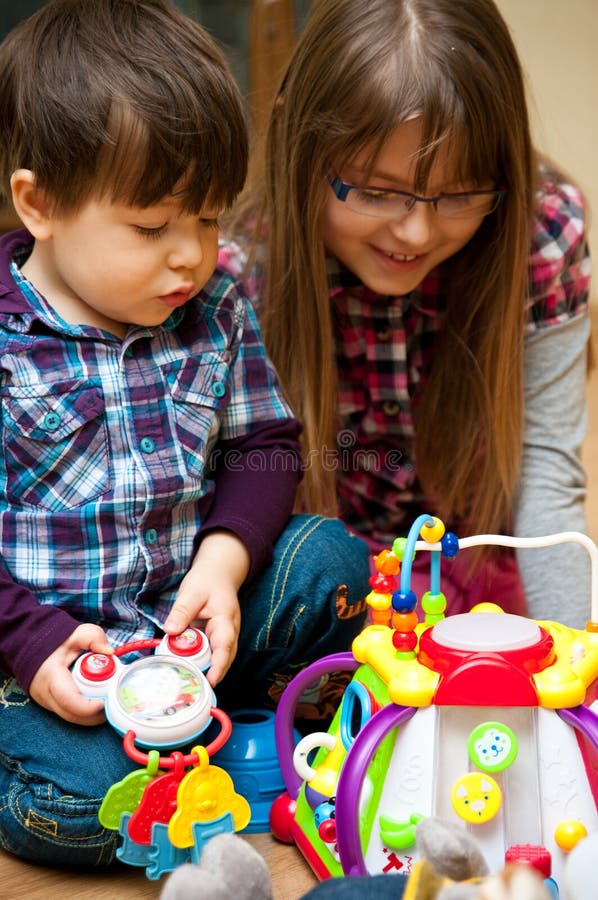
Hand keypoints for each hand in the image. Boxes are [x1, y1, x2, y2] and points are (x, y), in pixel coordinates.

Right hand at [29, 623, 113, 724]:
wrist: (31, 647)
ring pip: (71, 717)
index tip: (104, 702)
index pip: (68, 700)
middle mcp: (46, 694)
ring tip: (108, 703)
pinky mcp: (50, 705)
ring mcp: (46, 702)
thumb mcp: (76, 633)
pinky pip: (68, 714)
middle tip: (113, 704)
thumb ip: (94, 637)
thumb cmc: (55, 642)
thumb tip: (109, 651)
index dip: (87, 707)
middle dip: (94, 715)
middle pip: (72, 715)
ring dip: (90, 716)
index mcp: (51, 677)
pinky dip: (83, 712)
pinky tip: (96, 702)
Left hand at [163, 531, 249, 686]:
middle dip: (213, 675)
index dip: (219, 665)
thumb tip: (171, 631)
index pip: (225, 646)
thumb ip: (182, 611)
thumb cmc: (208, 580)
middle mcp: (229, 632)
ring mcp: (223, 636)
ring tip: (188, 682)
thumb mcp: (192, 592)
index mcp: (226, 620)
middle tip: (195, 689)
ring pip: (217, 659)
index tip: (211, 681)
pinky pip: (210, 654)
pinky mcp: (215, 638)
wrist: (218, 573)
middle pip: (225, 659)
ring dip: (205, 670)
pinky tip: (186, 669)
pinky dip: (200, 662)